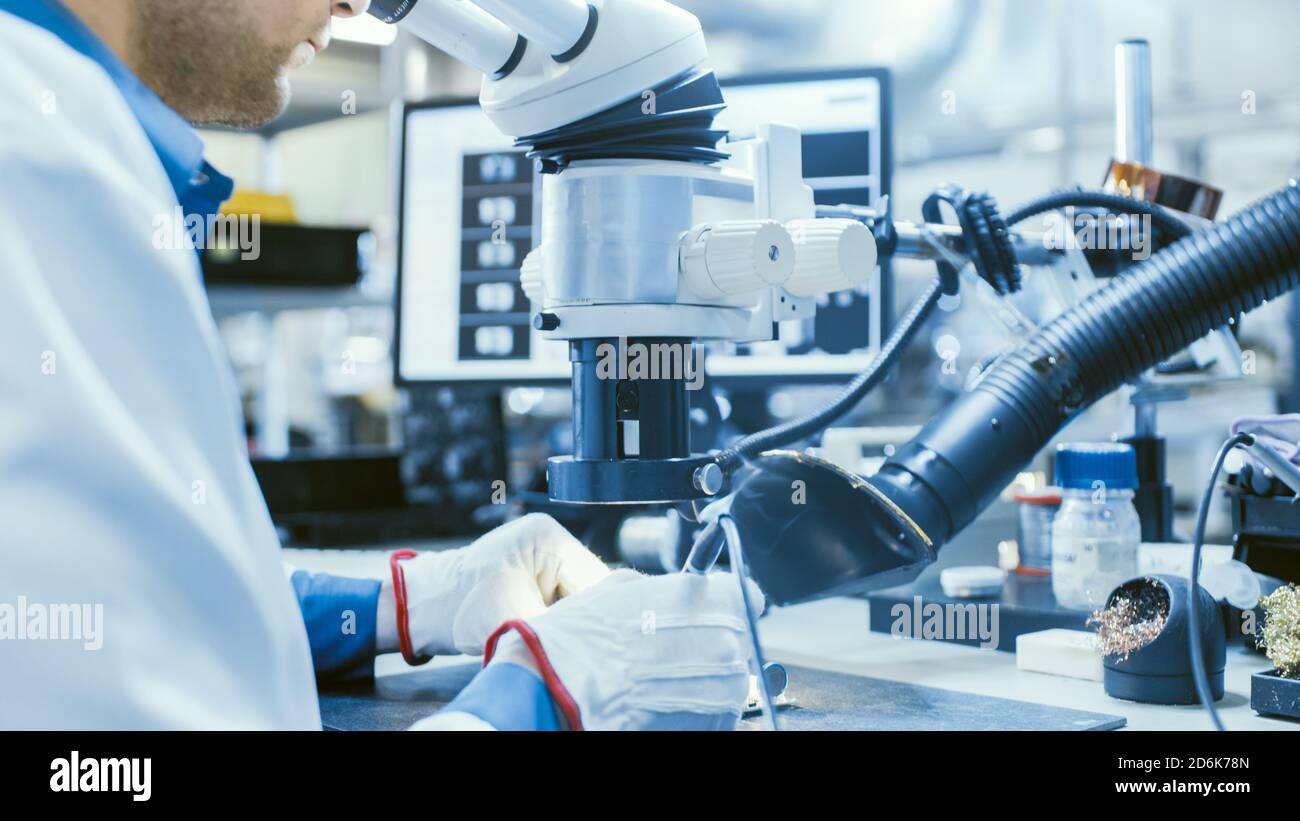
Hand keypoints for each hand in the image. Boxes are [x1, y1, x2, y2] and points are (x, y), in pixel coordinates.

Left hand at [378, 514, 608, 657]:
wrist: (426, 607)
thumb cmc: (460, 609)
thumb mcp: (518, 622)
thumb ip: (562, 627)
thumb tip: (595, 638)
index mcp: (549, 537)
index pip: (595, 582)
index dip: (591, 616)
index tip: (585, 642)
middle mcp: (551, 535)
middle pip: (589, 585)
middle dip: (578, 615)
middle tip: (565, 641)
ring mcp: (543, 548)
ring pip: (577, 592)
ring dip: (567, 616)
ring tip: (546, 632)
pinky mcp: (536, 564)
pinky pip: (562, 593)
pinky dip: (555, 614)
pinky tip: (541, 626)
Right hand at [487, 569, 761, 730]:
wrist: (561, 695)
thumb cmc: (583, 639)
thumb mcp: (617, 590)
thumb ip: (659, 587)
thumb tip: (669, 591)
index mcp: (715, 599)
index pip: (746, 595)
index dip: (723, 602)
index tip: (707, 610)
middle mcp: (731, 643)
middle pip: (735, 639)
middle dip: (706, 642)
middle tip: (666, 651)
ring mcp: (726, 691)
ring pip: (724, 679)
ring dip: (699, 677)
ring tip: (655, 681)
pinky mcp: (715, 725)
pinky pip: (713, 711)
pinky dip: (692, 707)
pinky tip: (656, 704)